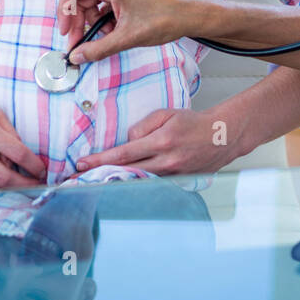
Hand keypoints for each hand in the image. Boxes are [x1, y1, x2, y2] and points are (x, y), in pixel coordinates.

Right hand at [57, 0, 203, 64]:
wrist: (191, 16)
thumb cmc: (165, 19)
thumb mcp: (127, 38)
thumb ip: (98, 48)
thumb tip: (77, 56)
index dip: (65, 12)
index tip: (67, 33)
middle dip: (78, 22)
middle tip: (79, 44)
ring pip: (94, 3)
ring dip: (93, 23)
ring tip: (104, 39)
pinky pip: (107, 4)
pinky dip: (106, 20)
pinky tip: (114, 33)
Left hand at [74, 108, 239, 175]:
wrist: (222, 136)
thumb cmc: (193, 123)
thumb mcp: (166, 114)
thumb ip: (142, 127)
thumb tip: (128, 141)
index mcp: (161, 141)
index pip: (123, 153)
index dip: (100, 160)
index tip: (81, 164)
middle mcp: (166, 162)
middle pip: (126, 172)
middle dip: (100, 175)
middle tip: (77, 179)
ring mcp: (173, 175)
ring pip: (137, 181)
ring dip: (115, 182)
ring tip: (93, 182)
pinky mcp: (178, 183)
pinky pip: (152, 184)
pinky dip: (135, 185)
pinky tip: (121, 186)